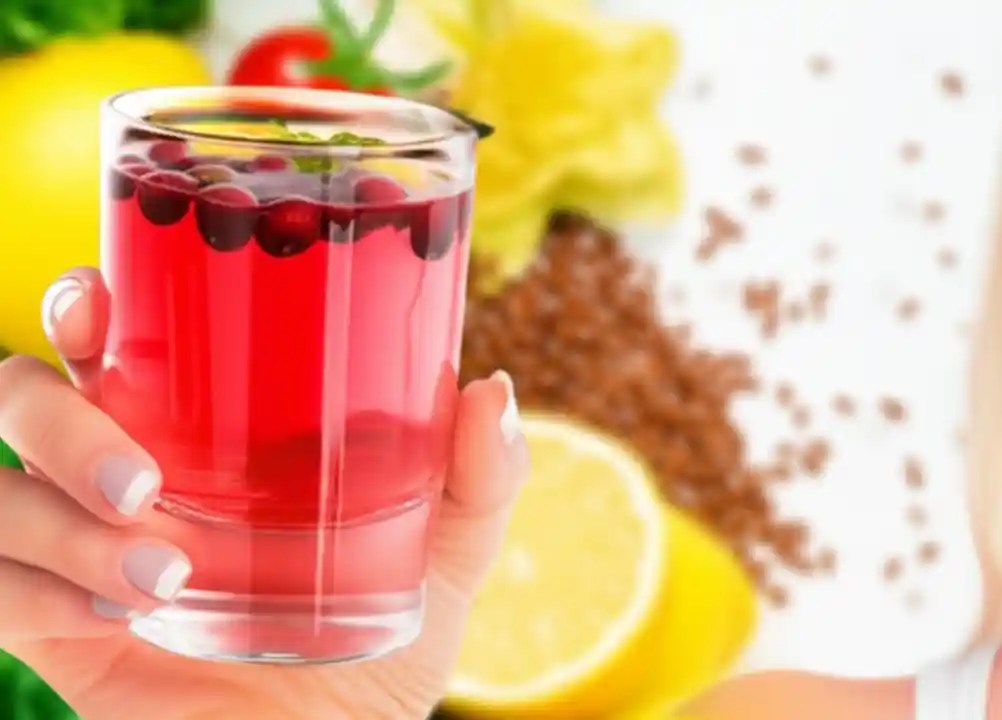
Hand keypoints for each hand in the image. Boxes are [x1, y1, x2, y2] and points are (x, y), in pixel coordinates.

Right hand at [0, 268, 527, 719]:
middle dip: (58, 417)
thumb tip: (488, 388)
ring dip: (64, 522)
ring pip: (2, 492)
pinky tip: (119, 614)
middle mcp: (124, 473)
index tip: (102, 299)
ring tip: (168, 573)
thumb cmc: (382, 640)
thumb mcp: (445, 552)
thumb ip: (477, 477)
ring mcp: (80, 549)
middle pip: (26, 396)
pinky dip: (42, 591)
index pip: (111, 339)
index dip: (83, 305)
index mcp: (198, 428)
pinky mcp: (56, 630)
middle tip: (145, 478)